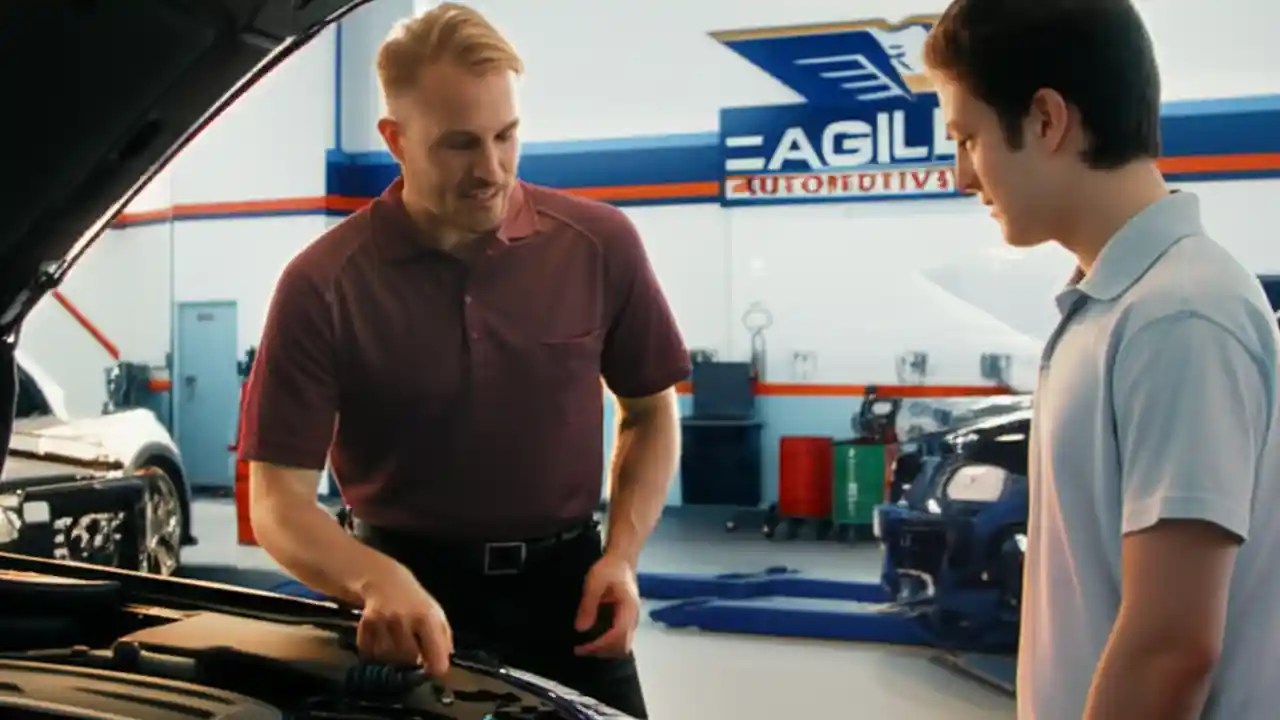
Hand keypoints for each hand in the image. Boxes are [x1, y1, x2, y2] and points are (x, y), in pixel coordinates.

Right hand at [356, 559, 453, 675]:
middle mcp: (404, 620)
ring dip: (393, 656)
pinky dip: (376, 652)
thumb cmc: (414, 601)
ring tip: (397, 641)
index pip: (435, 658)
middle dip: (412, 658)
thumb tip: (442, 664)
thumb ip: (443, 639)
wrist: (383, 580)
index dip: (435, 667)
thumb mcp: (436, 614)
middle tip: (412, 647)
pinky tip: (382, 639)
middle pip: (409, 660)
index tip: (433, 667)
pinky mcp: (366, 626)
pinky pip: (371, 654)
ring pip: (389, 659)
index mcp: (427, 618)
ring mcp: (383, 623)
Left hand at [573, 553, 640, 657]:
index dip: (600, 645)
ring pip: (622, 646)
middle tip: (580, 649)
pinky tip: (592, 640)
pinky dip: (606, 645)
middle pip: (622, 646)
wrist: (621, 560)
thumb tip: (580, 629)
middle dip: (601, 651)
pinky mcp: (626, 621)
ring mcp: (631, 621)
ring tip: (584, 647)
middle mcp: (633, 619)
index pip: (618, 635)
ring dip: (604, 650)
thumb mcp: (594, 582)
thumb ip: (588, 605)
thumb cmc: (608, 569)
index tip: (582, 647)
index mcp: (628, 608)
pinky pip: (619, 640)